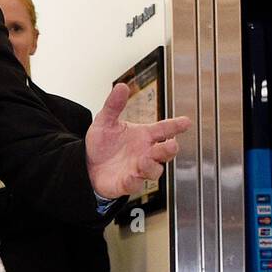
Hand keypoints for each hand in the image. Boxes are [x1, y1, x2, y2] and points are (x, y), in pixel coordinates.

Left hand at [85, 83, 189, 199]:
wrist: (86, 164)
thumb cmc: (102, 144)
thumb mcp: (105, 121)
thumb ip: (114, 105)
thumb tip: (121, 86)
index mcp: (144, 136)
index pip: (164, 129)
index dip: (175, 126)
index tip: (185, 122)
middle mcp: (145, 153)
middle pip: (164, 152)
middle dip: (169, 149)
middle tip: (172, 144)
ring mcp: (138, 169)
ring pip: (153, 170)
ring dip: (151, 165)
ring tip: (146, 159)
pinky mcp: (126, 183)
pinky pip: (134, 184)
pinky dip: (134, 181)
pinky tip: (132, 176)